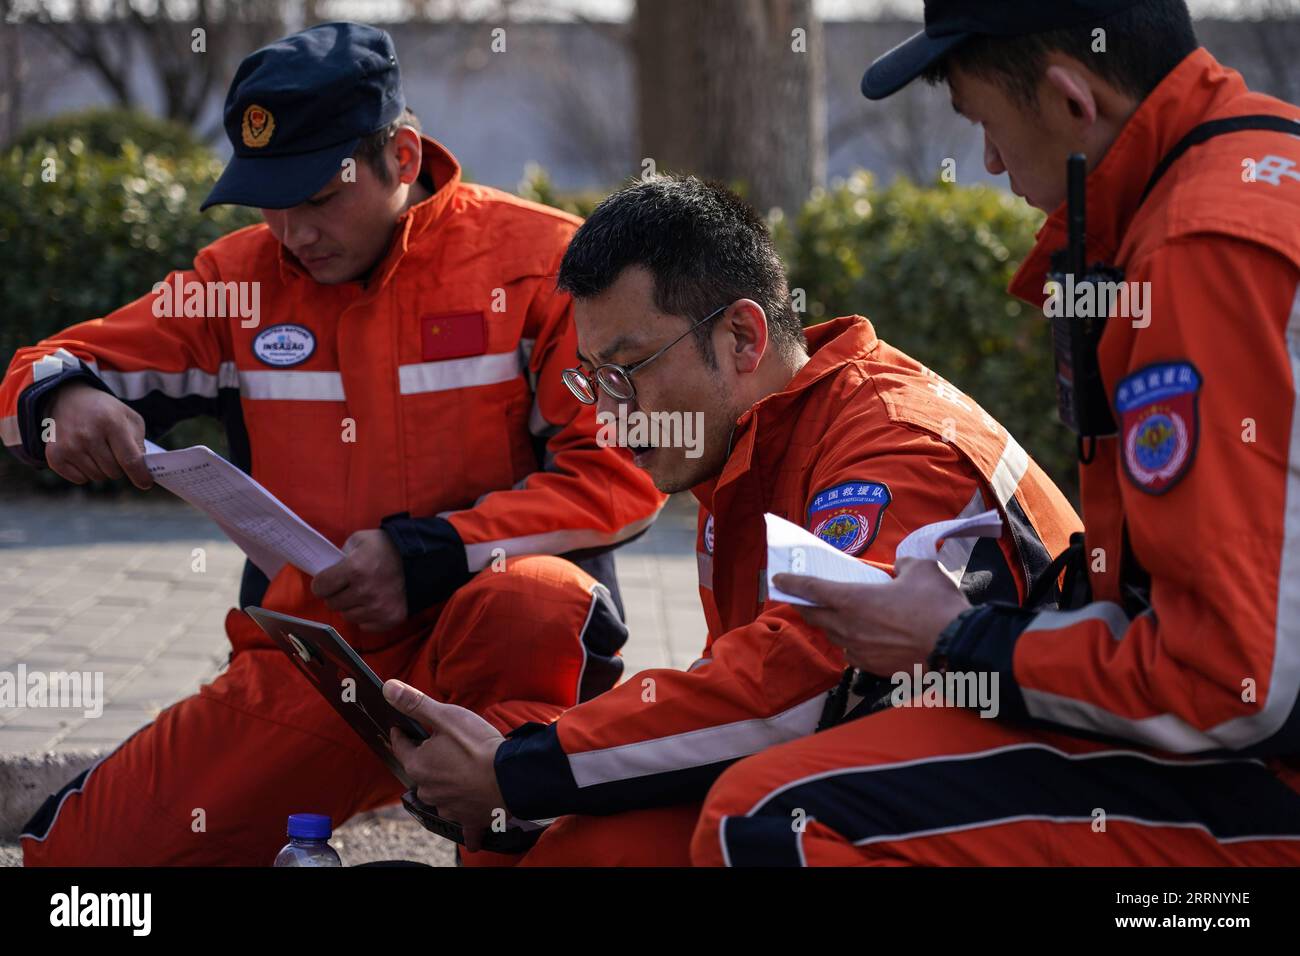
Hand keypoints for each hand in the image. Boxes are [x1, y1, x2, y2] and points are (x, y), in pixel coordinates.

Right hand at [44, 382, 151, 488]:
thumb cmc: (106, 413)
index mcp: (112, 422)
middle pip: (114, 472)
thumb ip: (139, 444)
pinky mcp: (54, 455)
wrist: (69, 400)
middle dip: (119, 467)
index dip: (140, 475)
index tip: (146, 483)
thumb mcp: (129, 418)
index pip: (130, 459)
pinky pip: (80, 479)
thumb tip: (141, 470)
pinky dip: (85, 473)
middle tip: (114, 452)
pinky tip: (83, 455)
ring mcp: (68, 446)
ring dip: (102, 470)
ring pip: (97, 477)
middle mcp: (88, 434)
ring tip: (98, 450)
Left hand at [310, 530, 406, 630]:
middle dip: (335, 594)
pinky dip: (366, 616)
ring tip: (361, 594)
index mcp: (355, 569)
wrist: (420, 559)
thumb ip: (339, 555)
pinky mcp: (390, 618)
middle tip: (346, 586)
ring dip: (350, 606)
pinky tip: (373, 603)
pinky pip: (365, 625)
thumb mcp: (360, 540)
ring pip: (347, 616)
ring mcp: (379, 608)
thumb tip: (326, 571)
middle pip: (332, 604)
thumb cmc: (387, 547)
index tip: (327, 581)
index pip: (321, 587)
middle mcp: (366, 591)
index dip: (321, 583)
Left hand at [383, 679, 506, 852]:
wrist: (511, 778)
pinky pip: (464, 823)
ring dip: (445, 785)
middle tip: (440, 745)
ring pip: (439, 794)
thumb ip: (415, 704)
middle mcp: (427, 790)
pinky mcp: (468, 818)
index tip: (401, 727)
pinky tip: (471, 829)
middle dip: (426, 759)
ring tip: (459, 772)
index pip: (401, 745)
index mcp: (418, 765)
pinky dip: (466, 820)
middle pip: (421, 771)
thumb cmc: (477, 746)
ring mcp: (447, 806)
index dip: (402, 733)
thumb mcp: (446, 717)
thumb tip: (387, 688)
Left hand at [773, 558, 970, 674]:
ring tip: (840, 616)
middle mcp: (848, 627)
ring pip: (834, 636)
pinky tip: (866, 637)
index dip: (792, 583)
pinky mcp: (873, 668)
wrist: (957, 648)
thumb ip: (902, 566)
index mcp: (852, 600)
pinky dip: (853, 643)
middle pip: (815, 616)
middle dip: (806, 606)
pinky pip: (853, 653)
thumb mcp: (920, 570)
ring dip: (832, 625)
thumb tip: (899, 569)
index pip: (811, 589)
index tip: (778, 579)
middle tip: (804, 598)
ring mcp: (859, 651)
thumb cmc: (936, 606)